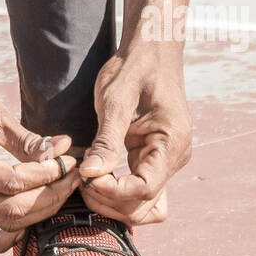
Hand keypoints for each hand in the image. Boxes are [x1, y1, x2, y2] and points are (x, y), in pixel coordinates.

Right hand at [0, 68, 81, 251]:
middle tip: (72, 176)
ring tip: (60, 188)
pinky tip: (24, 224)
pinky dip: (1, 235)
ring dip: (35, 211)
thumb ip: (25, 140)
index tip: (68, 161)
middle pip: (9, 210)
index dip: (46, 175)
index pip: (12, 182)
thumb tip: (58, 154)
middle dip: (49, 196)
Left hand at [79, 52, 191, 224]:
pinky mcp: (155, 159)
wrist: (151, 51)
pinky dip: (118, 193)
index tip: (86, 178)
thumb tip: (90, 174)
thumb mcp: (115, 100)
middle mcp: (174, 157)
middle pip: (144, 205)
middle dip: (109, 201)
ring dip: (114, 203)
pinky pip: (140, 190)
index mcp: (171, 142)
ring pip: (144, 204)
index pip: (145, 189)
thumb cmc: (134, 69)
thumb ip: (105, 140)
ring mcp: (166, 160)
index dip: (113, 192)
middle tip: (81, 180)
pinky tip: (97, 179)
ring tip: (87, 181)